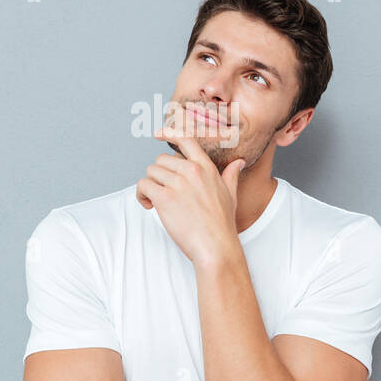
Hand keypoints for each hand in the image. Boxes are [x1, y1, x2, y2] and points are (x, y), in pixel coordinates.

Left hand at [136, 112, 245, 265]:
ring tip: (155, 201)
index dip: (169, 133)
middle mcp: (191, 171)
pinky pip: (144, 186)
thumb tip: (238, 163)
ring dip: (149, 186)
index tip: (158, 133)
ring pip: (150, 172)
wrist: (215, 246)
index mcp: (206, 168)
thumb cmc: (222, 224)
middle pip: (161, 160)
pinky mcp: (164, 198)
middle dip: (159, 175)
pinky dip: (141, 195)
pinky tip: (149, 206)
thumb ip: (231, 175)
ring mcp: (178, 183)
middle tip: (162, 191)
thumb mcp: (231, 194)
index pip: (186, 140)